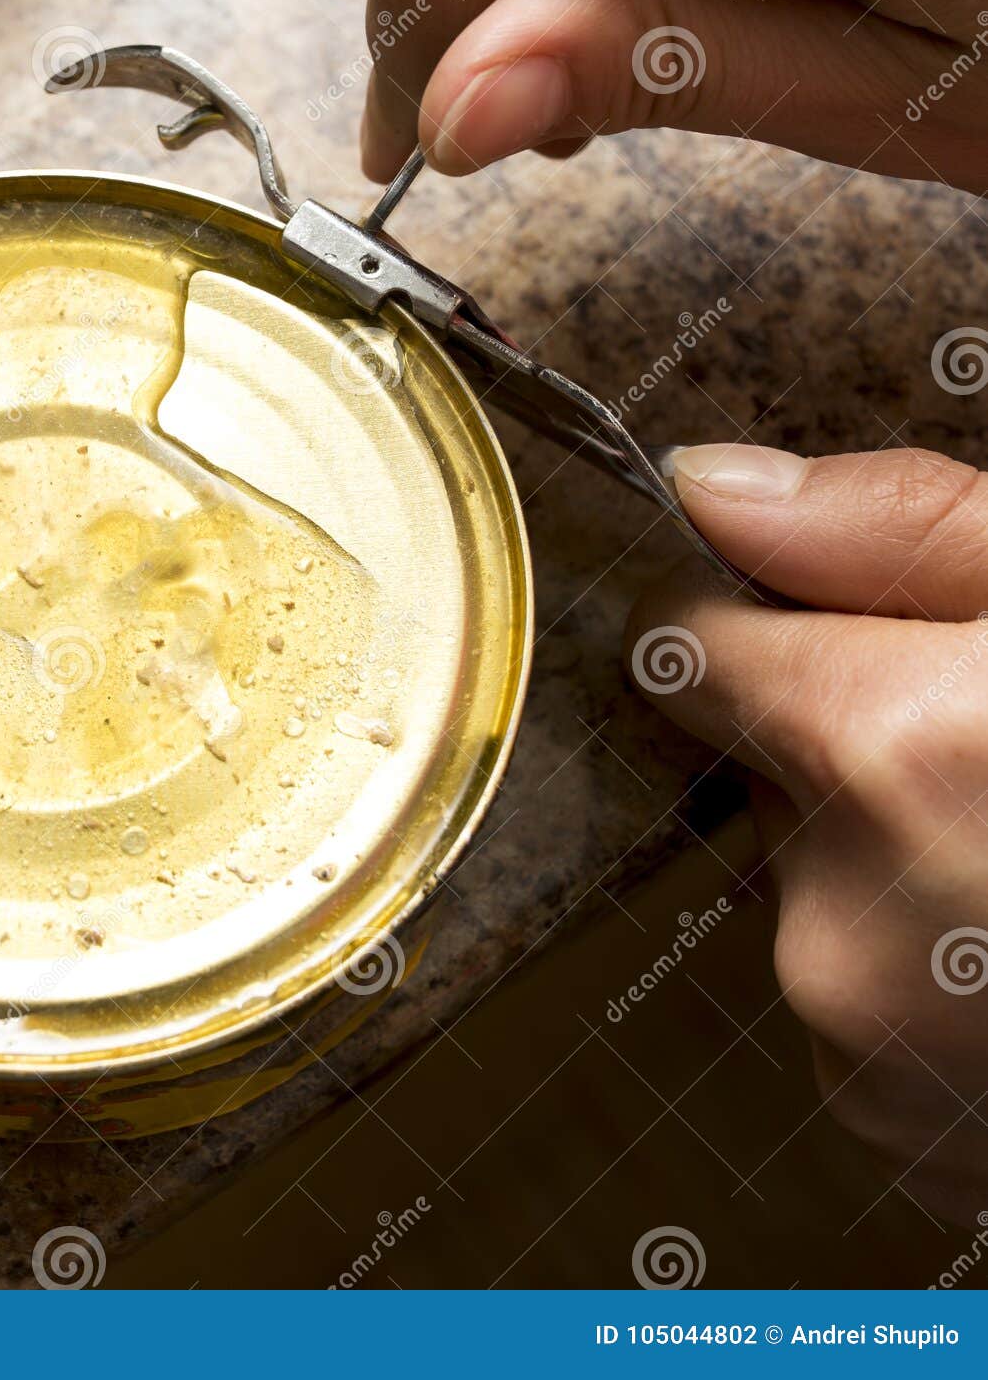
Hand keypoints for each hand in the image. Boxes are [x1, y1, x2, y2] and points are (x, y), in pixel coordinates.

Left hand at [628, 443, 987, 1224]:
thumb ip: (896, 529)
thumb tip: (710, 483)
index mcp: (888, 759)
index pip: (690, 646)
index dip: (764, 616)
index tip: (835, 619)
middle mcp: (844, 928)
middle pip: (766, 774)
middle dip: (857, 746)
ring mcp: (874, 1058)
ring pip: (822, 889)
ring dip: (903, 863)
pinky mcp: (912, 1142)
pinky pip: (870, 1004)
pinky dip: (936, 970)